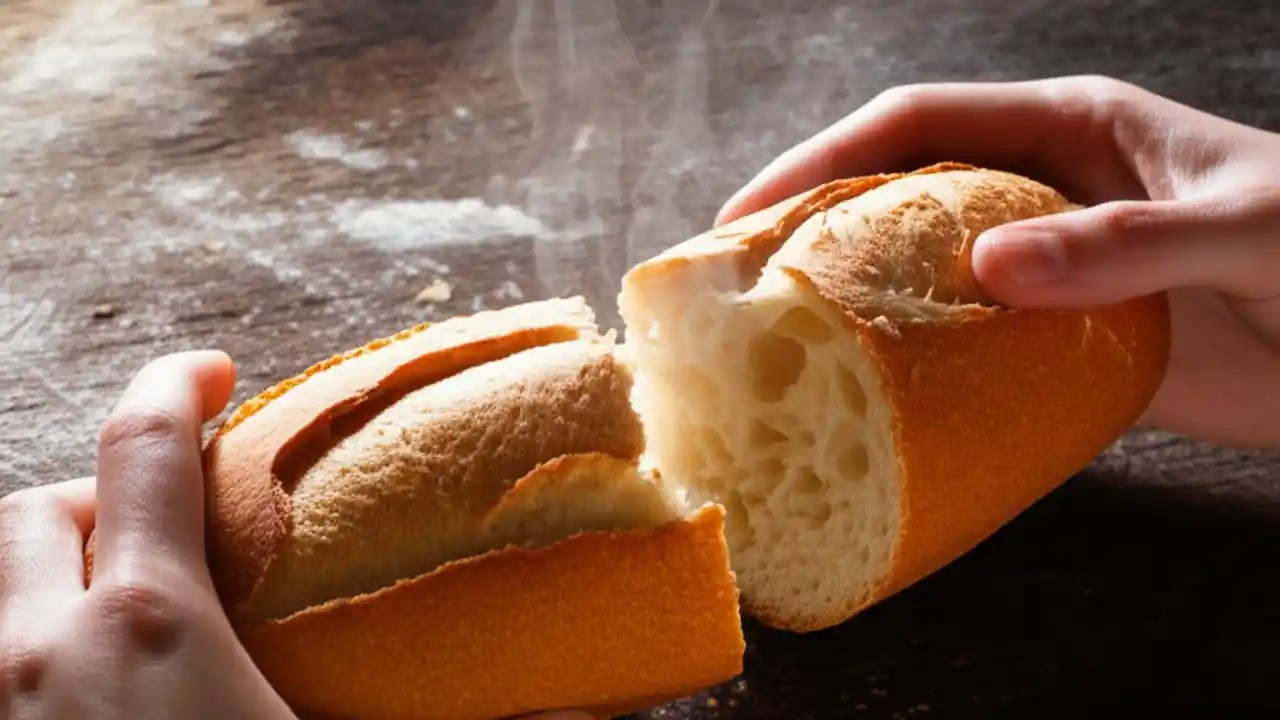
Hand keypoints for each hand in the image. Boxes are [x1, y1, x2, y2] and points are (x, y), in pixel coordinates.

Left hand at [0, 351, 591, 719]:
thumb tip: (586, 711)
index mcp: (148, 630)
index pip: (142, 449)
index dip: (175, 385)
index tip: (213, 372)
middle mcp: (40, 660)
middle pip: (38, 510)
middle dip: (98, 492)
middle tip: (173, 516)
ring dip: (53, 573)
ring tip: (127, 601)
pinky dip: (35, 648)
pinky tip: (100, 695)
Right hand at [717, 75, 1279, 448]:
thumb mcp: (1243, 232)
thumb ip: (1123, 243)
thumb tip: (987, 269)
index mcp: (1070, 131)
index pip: (918, 124)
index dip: (822, 158)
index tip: (748, 209)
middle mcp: (1043, 193)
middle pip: (897, 194)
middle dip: (811, 226)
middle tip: (732, 281)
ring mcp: (1048, 270)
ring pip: (921, 275)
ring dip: (851, 303)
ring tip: (774, 345)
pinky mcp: (1061, 343)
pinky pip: (968, 348)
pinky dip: (916, 368)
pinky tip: (872, 399)